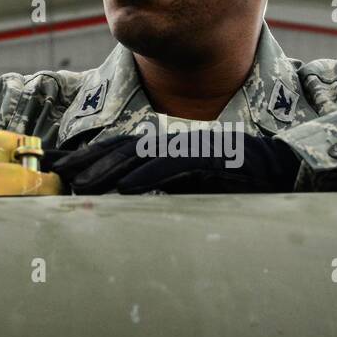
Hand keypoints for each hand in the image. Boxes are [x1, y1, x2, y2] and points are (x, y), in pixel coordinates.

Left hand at [46, 130, 300, 194]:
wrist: (279, 166)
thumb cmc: (234, 177)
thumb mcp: (188, 182)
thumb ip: (160, 184)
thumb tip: (123, 196)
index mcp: (168, 145)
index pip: (120, 147)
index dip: (88, 153)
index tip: (59, 164)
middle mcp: (175, 141)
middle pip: (122, 148)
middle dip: (88, 160)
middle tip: (58, 172)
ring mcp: (190, 146)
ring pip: (141, 155)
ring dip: (110, 169)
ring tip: (83, 183)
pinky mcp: (208, 156)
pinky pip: (172, 165)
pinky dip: (148, 175)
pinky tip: (126, 187)